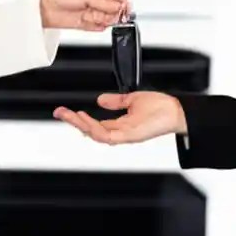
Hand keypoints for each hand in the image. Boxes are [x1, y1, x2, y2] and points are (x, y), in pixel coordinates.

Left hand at [39, 0, 129, 30]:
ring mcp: (96, 10)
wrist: (47, 8)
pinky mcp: (91, 21)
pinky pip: (100, 27)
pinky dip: (95, 26)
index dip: (123, 4)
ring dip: (101, 19)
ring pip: (110, 19)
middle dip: (111, 13)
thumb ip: (105, 2)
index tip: (120, 10)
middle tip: (101, 12)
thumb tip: (120, 7)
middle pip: (118, 9)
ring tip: (89, 15)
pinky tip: (86, 21)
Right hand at [54, 91, 186, 144]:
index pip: (95, 125)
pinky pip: (106, 135)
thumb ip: (116, 101)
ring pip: (95, 135)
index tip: (66, 111)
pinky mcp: (129, 136)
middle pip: (91, 131)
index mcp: (120, 125)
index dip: (79, 119)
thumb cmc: (161, 108)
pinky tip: (85, 118)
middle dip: (73, 122)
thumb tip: (100, 100)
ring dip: (80, 125)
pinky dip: (93, 128)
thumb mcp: (133, 99)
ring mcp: (124, 136)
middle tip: (59, 112)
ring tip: (69, 114)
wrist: (176, 111)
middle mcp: (120, 133)